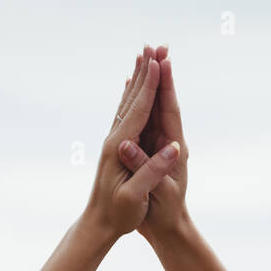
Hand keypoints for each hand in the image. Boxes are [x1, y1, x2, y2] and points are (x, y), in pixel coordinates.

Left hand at [82, 46, 181, 240]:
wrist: (98, 225)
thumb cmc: (118, 215)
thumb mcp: (135, 197)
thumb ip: (151, 171)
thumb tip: (172, 149)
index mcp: (120, 148)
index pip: (138, 110)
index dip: (150, 85)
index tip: (159, 61)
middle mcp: (115, 140)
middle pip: (132, 99)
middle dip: (145, 72)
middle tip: (154, 45)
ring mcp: (114, 142)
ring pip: (127, 103)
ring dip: (138, 78)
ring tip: (144, 56)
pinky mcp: (116, 148)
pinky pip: (126, 114)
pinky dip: (131, 96)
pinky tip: (131, 87)